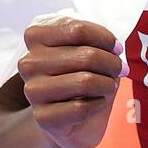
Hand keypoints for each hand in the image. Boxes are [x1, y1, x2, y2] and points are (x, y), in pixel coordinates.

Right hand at [18, 15, 125, 147]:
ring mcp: (32, 90)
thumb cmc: (81, 74)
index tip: (116, 48)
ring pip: (85, 82)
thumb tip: (115, 50)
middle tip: (119, 69)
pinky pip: (81, 108)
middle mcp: (28, 62)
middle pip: (86, 55)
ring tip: (108, 85)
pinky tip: (96, 103)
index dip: (106, 39)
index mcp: (36, 36)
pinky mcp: (41, 117)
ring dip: (107, 84)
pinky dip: (99, 105)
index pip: (78, 30)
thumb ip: (98, 42)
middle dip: (112, 63)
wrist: (70, 118)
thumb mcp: (88, 48)